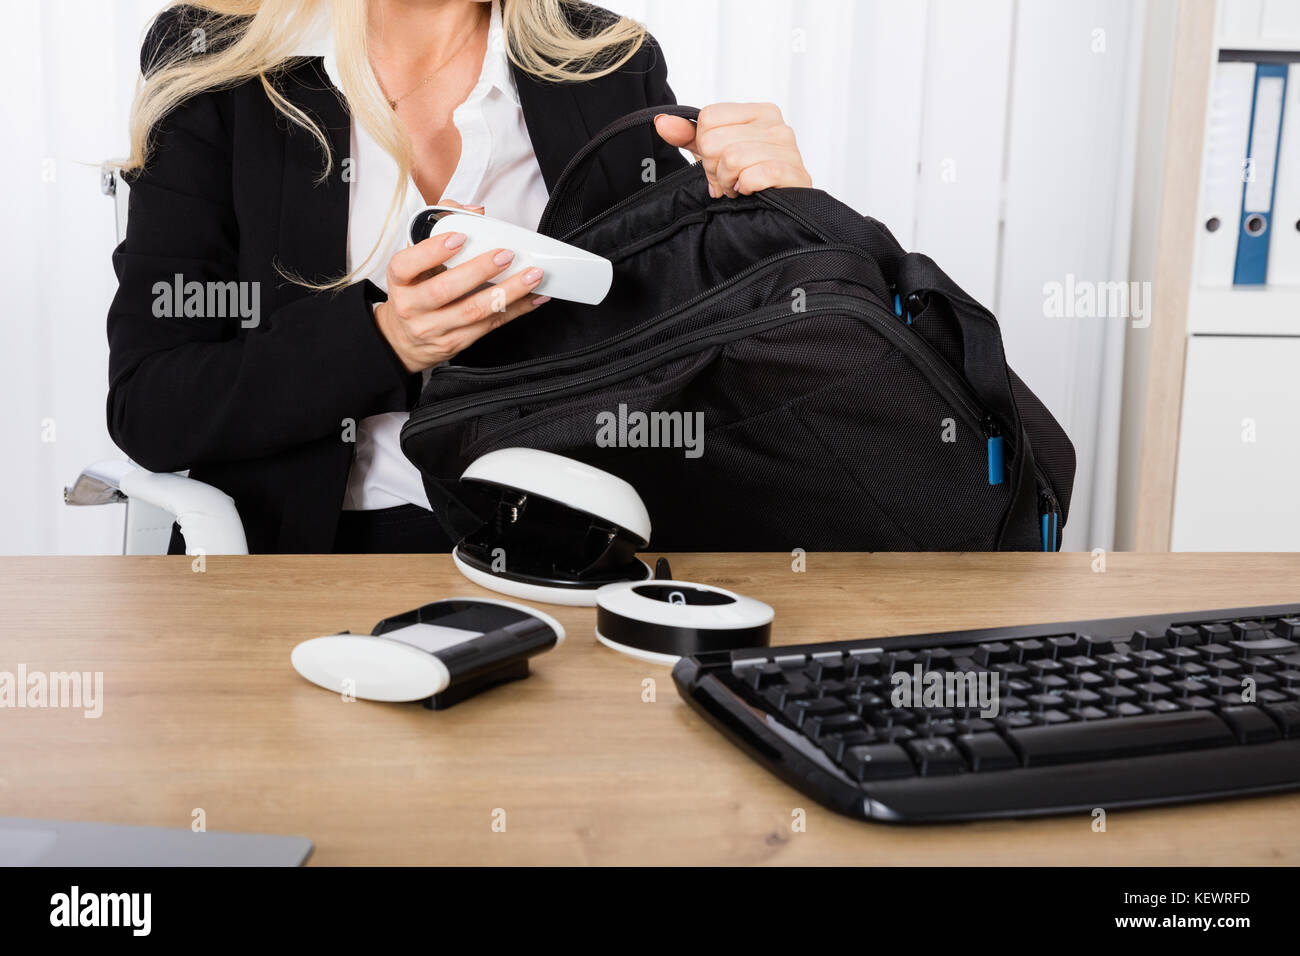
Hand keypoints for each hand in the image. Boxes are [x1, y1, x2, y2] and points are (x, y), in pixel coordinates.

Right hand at [373, 203, 549, 372]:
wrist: (404, 339)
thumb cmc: (414, 291)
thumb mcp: (415, 260)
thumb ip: (439, 227)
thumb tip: (474, 211)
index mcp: (399, 280)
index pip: (407, 264)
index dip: (433, 251)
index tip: (460, 236)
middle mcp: (411, 306)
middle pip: (445, 289)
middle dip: (480, 270)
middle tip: (506, 254)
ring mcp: (433, 328)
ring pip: (473, 311)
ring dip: (508, 292)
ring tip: (531, 276)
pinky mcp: (455, 342)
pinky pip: (490, 325)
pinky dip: (516, 309)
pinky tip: (533, 297)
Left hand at [654, 103, 810, 198]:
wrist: (786, 210)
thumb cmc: (752, 178)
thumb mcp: (716, 154)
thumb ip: (689, 136)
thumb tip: (662, 122)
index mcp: (758, 112)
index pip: (707, 118)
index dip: (704, 146)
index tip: (718, 162)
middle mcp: (776, 124)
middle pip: (715, 141)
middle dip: (714, 168)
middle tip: (728, 179)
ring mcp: (788, 147)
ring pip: (731, 159)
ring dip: (728, 182)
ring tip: (739, 186)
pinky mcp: (793, 172)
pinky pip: (752, 176)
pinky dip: (745, 188)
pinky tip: (751, 191)